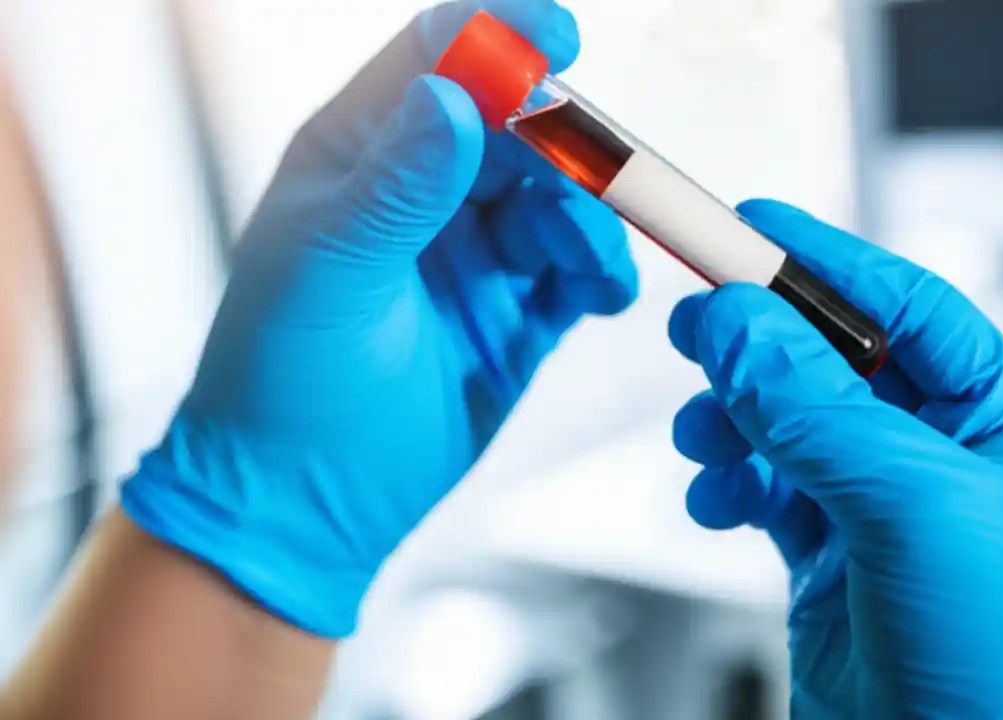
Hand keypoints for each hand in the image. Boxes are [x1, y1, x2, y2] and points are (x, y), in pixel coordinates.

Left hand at [121, 0, 635, 637]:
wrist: (304, 501)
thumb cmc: (282, 381)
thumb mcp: (328, 274)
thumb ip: (396, 186)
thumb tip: (450, 96)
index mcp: (359, 156)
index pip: (435, 65)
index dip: (497, 38)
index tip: (558, 35)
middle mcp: (425, 193)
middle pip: (519, 130)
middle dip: (567, 146)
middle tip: (601, 177)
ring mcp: (475, 254)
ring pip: (559, 201)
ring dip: (588, 221)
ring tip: (589, 268)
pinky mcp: (517, 315)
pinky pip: (577, 273)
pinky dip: (601, 275)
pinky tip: (603, 296)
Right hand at [669, 200, 1002, 716]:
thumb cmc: (992, 663)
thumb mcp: (912, 507)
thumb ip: (816, 407)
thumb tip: (733, 321)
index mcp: (999, 425)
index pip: (910, 308)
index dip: (830, 260)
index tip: (750, 224)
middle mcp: (941, 459)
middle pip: (833, 360)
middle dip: (760, 342)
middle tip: (689, 325)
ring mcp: (879, 511)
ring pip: (785, 425)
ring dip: (730, 419)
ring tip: (697, 437)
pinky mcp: (827, 563)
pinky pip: (762, 492)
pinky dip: (726, 486)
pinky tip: (714, 502)